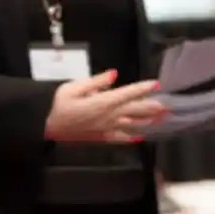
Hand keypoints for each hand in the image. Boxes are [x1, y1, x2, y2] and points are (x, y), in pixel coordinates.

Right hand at [44, 70, 165, 142]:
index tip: (156, 84)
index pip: (127, 93)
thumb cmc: (58, 104)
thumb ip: (95, 81)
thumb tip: (114, 74)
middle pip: (134, 110)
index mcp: (102, 102)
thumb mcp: (73, 87)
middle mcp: (108, 116)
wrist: (46, 126)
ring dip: (147, 121)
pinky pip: (120, 138)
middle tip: (168, 105)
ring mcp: (106, 129)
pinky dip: (132, 137)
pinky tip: (141, 137)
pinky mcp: (101, 137)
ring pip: (131, 125)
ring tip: (161, 119)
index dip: (143, 88)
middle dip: (151, 107)